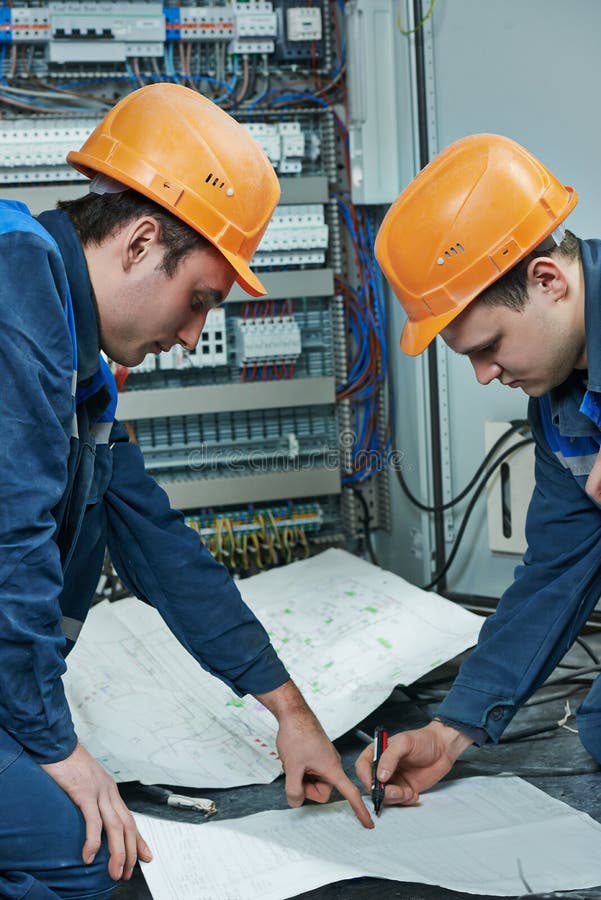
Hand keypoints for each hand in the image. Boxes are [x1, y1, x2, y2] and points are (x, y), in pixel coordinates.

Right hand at [40, 742, 152, 879]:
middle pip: (127, 825)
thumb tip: (92, 818)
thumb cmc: (69, 764)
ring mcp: (98, 791)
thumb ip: (92, 799)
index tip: (145, 856)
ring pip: (115, 826)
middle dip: (131, 852)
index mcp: (110, 790)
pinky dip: (93, 840)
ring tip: (115, 871)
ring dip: (117, 852)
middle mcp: (109, 791)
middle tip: (129, 872)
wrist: (58, 744)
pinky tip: (90, 856)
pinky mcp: (84, 792)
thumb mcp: (86, 783)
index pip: (129, 818)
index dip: (139, 839)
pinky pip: (92, 820)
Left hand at [256, 680, 372, 828]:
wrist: (293, 713)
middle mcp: (331, 765)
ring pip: (315, 782)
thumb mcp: (293, 767)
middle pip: (323, 792)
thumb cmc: (298, 734)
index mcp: (332, 768)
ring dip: (303, 778)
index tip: (369, 823)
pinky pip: (311, 772)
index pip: (350, 793)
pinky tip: (294, 759)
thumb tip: (295, 802)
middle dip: (308, 788)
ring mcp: (323, 760)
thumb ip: (294, 790)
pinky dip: (302, 771)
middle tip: (296, 774)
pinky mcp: (316, 756)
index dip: (360, 810)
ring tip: (294, 763)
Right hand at [355, 721, 472, 805]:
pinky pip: (399, 801)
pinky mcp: (404, 789)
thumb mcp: (404, 743)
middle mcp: (383, 768)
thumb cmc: (423, 739)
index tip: (374, 785)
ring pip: (385, 797)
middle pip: (372, 786)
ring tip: (407, 791)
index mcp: (378, 752)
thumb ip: (390, 757)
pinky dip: (406, 801)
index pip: (362, 767)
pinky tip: (414, 793)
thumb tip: (380, 774)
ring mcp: (394, 780)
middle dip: (382, 793)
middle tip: (396, 791)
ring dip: (396, 798)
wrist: (443, 748)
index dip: (365, 777)